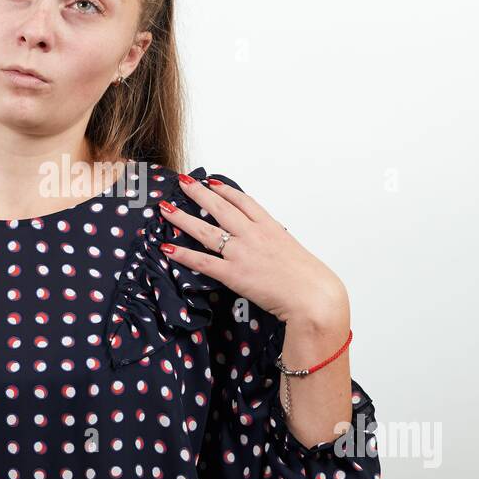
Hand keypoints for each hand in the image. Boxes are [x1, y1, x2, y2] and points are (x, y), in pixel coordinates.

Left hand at [160, 174, 348, 330]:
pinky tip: (168, 247)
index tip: (212, 182)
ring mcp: (241, 253)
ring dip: (183, 218)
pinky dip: (183, 254)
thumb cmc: (307, 277)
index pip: (243, 201)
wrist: (312, 296)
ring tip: (166, 209)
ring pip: (205, 231)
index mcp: (269, 227)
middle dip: (198, 193)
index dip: (225, 190)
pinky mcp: (234, 274)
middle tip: (182, 183)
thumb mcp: (292, 250)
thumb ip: (275, 242)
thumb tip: (266, 242)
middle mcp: (252, 235)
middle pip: (220, 208)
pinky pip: (203, 262)